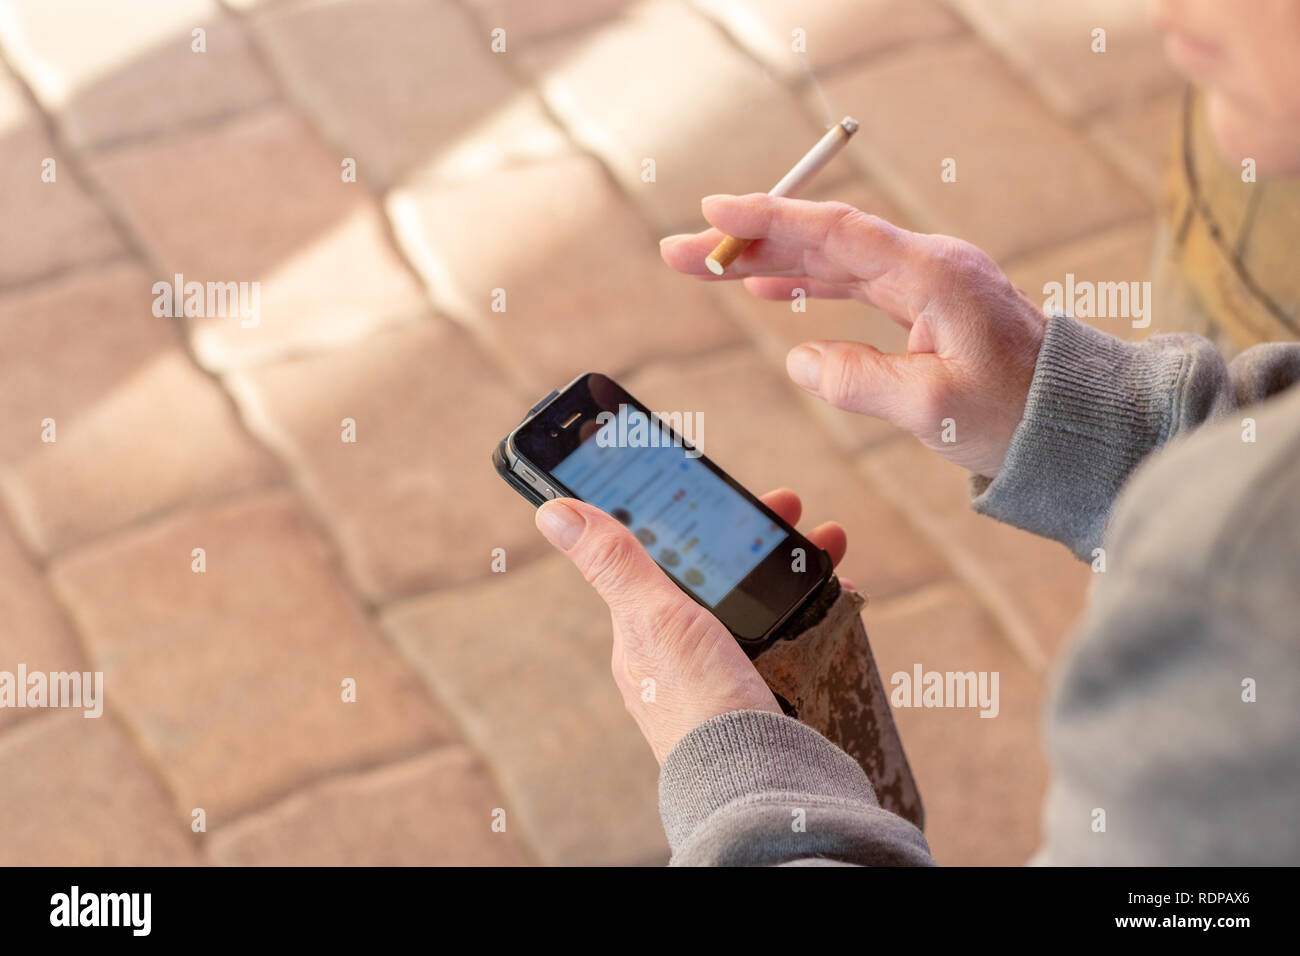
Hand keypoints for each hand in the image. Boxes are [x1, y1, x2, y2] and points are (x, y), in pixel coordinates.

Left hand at [535, 488, 847, 763]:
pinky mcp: (763, 691)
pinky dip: (810, 609)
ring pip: (758, 600)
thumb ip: (614, 564)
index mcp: (644, 630)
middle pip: (718, 573)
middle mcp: (680, 650)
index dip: (691, 516)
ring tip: (825, 543)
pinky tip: (832, 597)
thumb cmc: (698, 705)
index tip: (722, 486)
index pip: (663, 555)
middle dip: (755, 535)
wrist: (755, 785)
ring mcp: (722, 672)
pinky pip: (788, 637)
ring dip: (790, 565)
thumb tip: (551, 510)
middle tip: (791, 508)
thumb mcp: (655, 618)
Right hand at [660, 194, 1047, 477]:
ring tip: (710, 269)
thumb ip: (860, 381)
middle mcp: (926, 267)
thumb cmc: (1017, 414)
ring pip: (831, 262)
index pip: (835, 232)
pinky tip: (771, 289)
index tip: (713, 212)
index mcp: (931, 275)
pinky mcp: (927, 308)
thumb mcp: (932, 409)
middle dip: (747, 243)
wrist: (1075, 422)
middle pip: (821, 241)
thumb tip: (802, 360)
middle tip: (682, 251)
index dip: (769, 219)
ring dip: (769, 263)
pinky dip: (807, 285)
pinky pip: (853, 286)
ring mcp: (927, 285)